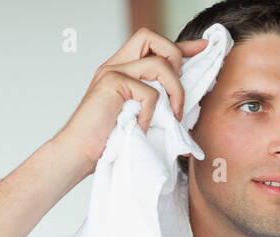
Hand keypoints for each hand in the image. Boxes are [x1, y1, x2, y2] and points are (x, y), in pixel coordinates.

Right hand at [53, 28, 209, 177]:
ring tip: (172, 117)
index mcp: (121, 71)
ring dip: (174, 91)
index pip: (152, 44)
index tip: (202, 48)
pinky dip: (152, 114)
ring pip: (158, 64)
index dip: (180, 45)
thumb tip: (184, 111)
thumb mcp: (138, 119)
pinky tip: (142, 128)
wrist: (78, 154)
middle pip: (152, 38)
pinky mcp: (112, 83)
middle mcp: (115, 66)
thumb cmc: (106, 142)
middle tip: (177, 93)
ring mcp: (112, 72)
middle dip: (175, 58)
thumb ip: (156, 106)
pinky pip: (149, 93)